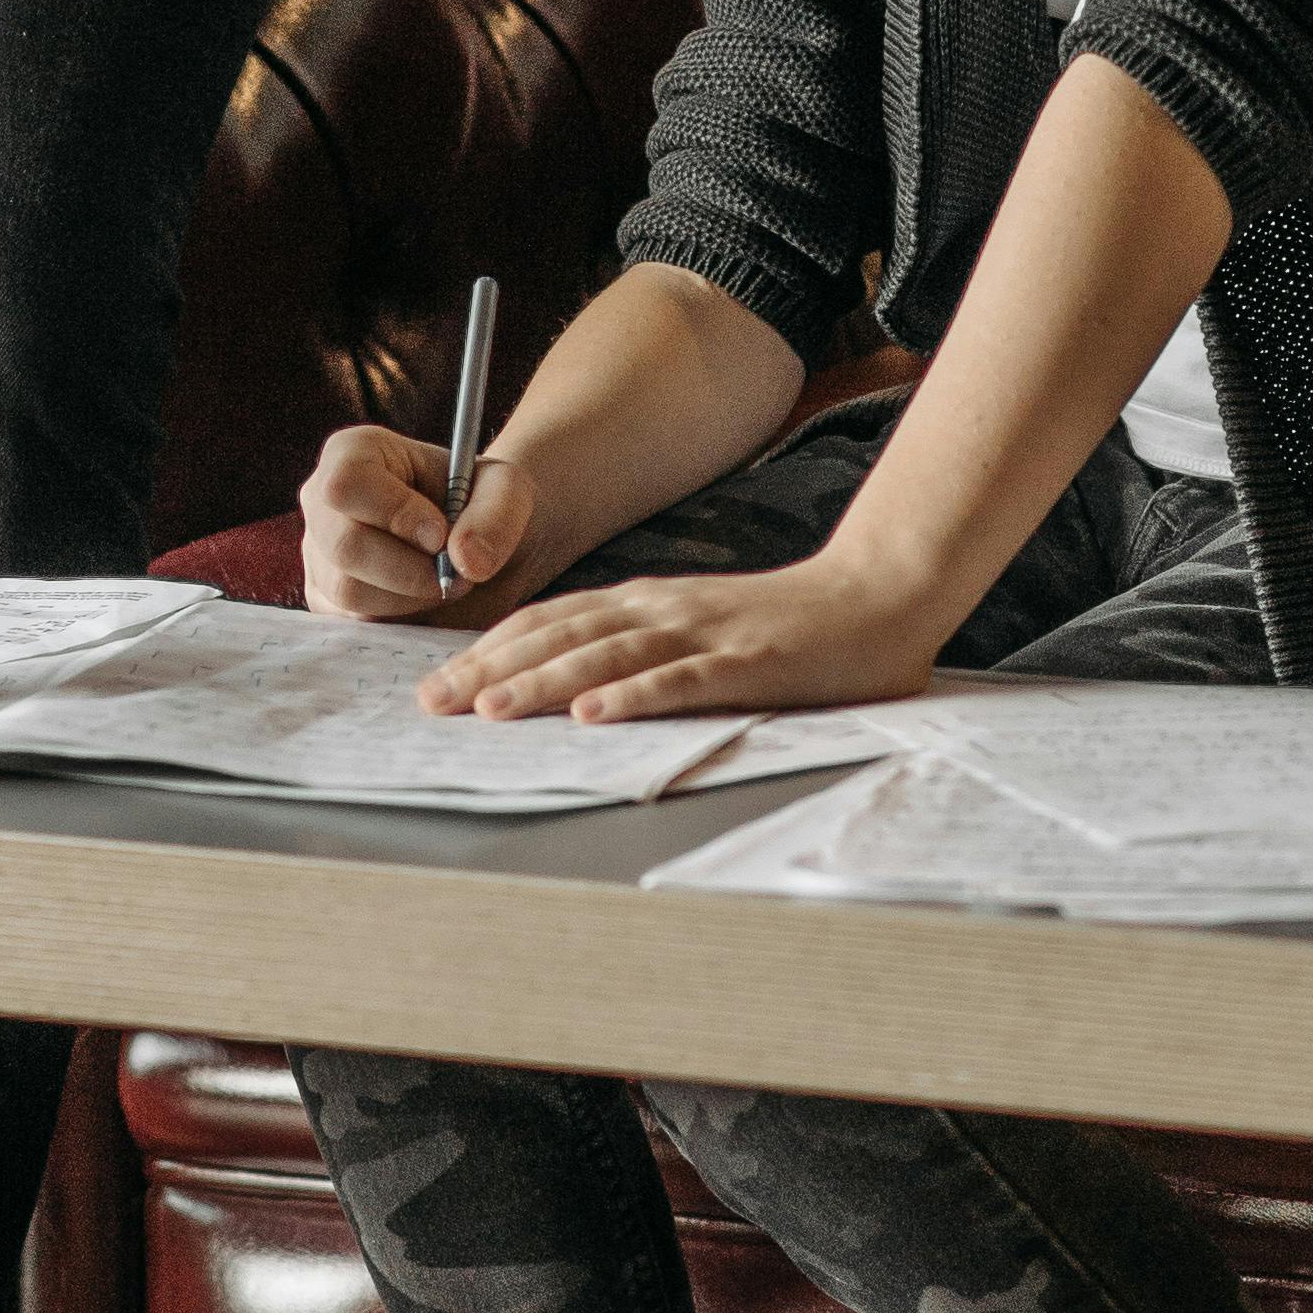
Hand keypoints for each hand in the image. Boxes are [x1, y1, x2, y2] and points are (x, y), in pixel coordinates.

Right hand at [302, 419, 542, 622]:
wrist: (478, 542)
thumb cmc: (484, 503)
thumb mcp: (508, 491)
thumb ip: (497, 515)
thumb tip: (465, 559)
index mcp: (354, 453)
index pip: (347, 484)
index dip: (395, 514)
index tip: (441, 535)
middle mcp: (322, 502)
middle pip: (344, 545)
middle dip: (410, 570)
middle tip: (454, 572)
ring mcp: (317, 554)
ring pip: (348, 591)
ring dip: (410, 597)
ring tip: (443, 581)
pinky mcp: (325, 600)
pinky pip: (352, 622)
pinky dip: (399, 619)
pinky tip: (422, 598)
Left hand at [423, 546, 946, 727]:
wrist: (879, 596)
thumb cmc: (790, 625)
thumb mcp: (701, 627)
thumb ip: (646, 648)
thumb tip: (580, 686)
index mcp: (649, 603)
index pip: (552, 621)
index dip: (490, 649)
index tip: (441, 682)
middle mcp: (663, 609)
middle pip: (561, 636)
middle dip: (491, 668)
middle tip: (433, 702)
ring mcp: (704, 633)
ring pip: (608, 657)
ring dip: (544, 683)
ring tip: (491, 710)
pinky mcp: (747, 662)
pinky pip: (681, 681)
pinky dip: (633, 698)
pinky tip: (594, 716)